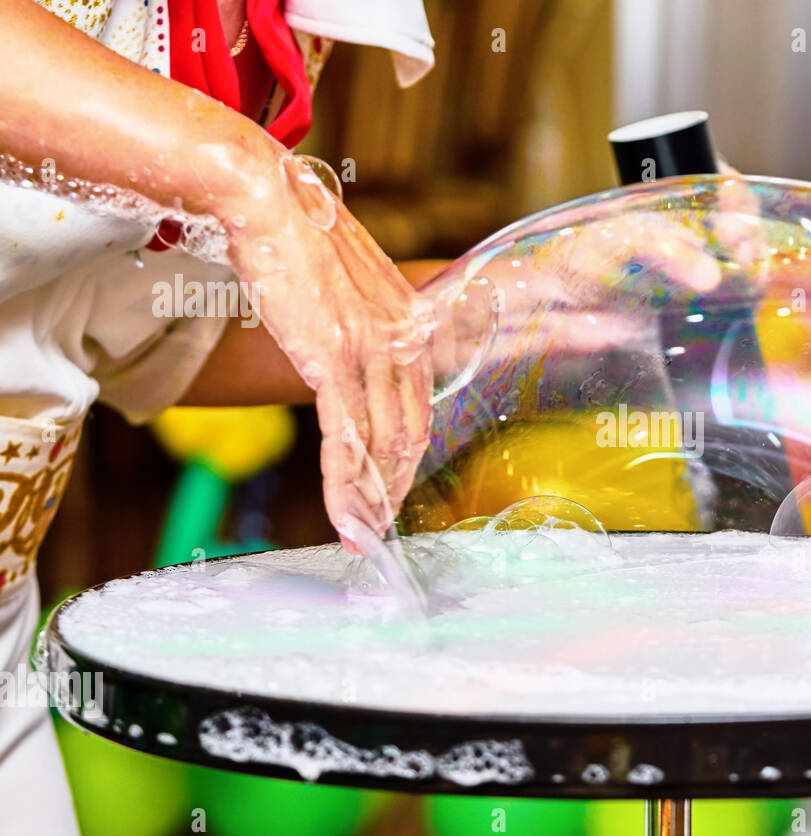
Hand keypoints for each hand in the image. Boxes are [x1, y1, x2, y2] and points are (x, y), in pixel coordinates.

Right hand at [222, 157, 437, 550]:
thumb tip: (350, 356)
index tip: (390, 486)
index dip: (405, 454)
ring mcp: (371, 349)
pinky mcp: (334, 357)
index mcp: (410, 322)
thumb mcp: (346, 285)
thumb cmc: (295, 235)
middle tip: (378, 527)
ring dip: (369, 499)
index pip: (418, 405)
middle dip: (393, 488)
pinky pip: (346, 436)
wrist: (263, 195)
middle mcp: (403, 338)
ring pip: (381, 443)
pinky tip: (342, 513)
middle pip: (409, 432)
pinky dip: (344, 483)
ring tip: (360, 537)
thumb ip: (364, 324)